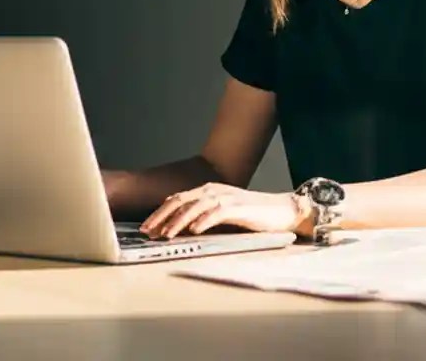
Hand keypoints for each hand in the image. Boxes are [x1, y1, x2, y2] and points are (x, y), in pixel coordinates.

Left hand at [139, 183, 308, 238]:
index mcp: (206, 191)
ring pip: (195, 207)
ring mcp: (225, 197)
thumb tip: (178, 230)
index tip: (145, 227)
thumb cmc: (250, 215)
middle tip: (147, 231)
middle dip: (161, 216)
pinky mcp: (238, 207)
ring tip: (166, 234)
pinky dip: (203, 221)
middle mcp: (213, 190)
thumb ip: (201, 217)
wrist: (280, 210)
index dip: (158, 213)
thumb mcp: (221, 214)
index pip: (176, 200)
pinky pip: (217, 213)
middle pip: (180, 200)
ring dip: (178, 221)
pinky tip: (194, 230)